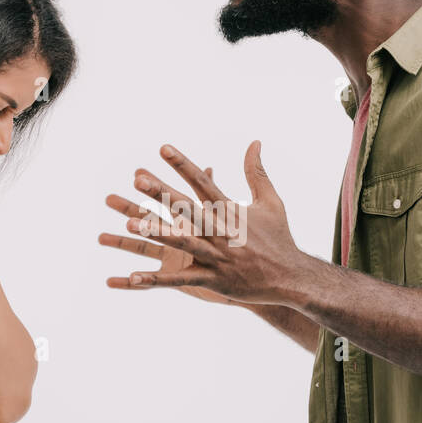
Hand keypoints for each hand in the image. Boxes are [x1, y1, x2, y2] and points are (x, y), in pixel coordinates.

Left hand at [100, 142, 306, 303]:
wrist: (291, 277)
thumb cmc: (279, 238)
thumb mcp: (270, 202)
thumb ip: (257, 172)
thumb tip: (255, 142)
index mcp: (230, 210)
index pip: (203, 182)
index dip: (183, 164)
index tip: (163, 148)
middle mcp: (221, 231)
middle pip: (187, 208)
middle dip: (162, 193)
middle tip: (139, 179)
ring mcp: (216, 256)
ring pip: (182, 242)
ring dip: (156, 233)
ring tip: (130, 225)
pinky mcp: (213, 280)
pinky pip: (181, 280)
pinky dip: (157, 280)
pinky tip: (133, 277)